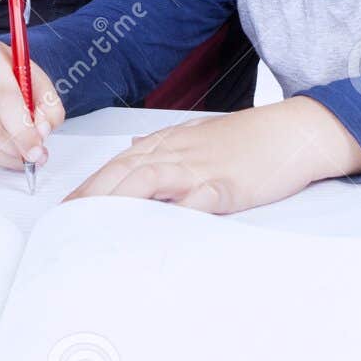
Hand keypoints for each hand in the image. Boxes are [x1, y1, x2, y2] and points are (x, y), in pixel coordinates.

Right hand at [0, 41, 65, 168]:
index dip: (22, 128)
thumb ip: (48, 105)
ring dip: (6, 155)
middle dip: (16, 147)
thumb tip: (43, 132)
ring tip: (23, 154)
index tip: (37, 148)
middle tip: (34, 156)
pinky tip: (4, 151)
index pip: (4, 95)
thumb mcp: (36, 81)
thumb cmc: (8, 76)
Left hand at [66, 97, 360, 212]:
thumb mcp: (199, 135)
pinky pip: (197, 199)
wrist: (294, 131)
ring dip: (118, 202)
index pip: (117, 165)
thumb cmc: (249, 138)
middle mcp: (177, 152)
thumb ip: (163, 145)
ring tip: (94, 226)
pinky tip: (158, 229)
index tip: (66, 209)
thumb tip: (132, 150)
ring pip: (149, 180)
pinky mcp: (228, 185)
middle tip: (66, 223)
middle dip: (91, 197)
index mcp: (168, 144)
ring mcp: (201, 167)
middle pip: (123, 172)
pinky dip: (175, 212)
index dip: (89, 187)